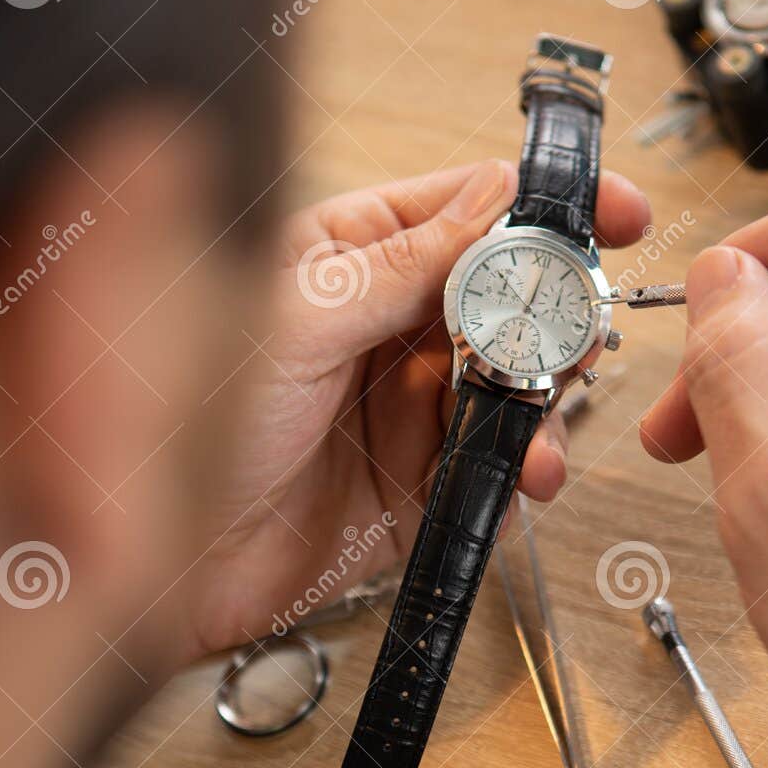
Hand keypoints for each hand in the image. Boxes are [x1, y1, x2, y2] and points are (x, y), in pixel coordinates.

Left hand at [180, 159, 650, 660]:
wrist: (153, 563)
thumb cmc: (175, 421)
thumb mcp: (295, 319)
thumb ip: (402, 265)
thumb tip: (492, 203)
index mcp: (347, 260)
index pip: (467, 213)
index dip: (545, 210)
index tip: (614, 213)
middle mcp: (382, 333)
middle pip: (506, 303)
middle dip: (558, 314)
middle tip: (581, 332)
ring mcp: (402, 414)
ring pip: (512, 392)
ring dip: (545, 402)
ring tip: (547, 415)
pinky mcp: (413, 494)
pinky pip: (490, 476)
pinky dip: (520, 477)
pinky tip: (524, 476)